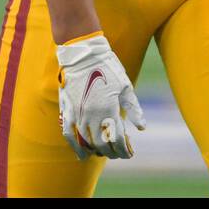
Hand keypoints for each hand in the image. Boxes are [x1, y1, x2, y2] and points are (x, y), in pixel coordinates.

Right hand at [56, 33, 144, 160]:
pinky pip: (68, 134)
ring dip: (96, 151)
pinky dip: (75, 146)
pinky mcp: (67, 110)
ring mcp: (78, 114)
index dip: (124, 149)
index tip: (129, 153)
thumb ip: (134, 109)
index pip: (117, 139)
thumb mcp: (126, 86)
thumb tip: (141, 128)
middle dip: (111, 152)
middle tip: (118, 153)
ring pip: (86, 142)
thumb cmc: (108, 68)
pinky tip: (81, 155)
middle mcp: (92, 115)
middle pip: (102, 144)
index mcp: (109, 109)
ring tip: (103, 153)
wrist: (83, 54)